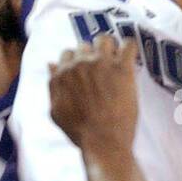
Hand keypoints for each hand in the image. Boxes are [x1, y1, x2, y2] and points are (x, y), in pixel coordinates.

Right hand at [49, 37, 138, 151]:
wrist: (103, 141)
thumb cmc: (79, 131)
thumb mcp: (56, 110)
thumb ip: (53, 85)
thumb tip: (51, 64)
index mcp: (63, 73)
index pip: (67, 53)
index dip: (77, 60)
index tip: (85, 69)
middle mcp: (80, 64)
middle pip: (85, 45)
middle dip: (92, 54)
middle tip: (102, 68)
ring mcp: (102, 64)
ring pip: (105, 39)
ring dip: (109, 47)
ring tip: (116, 58)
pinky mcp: (123, 69)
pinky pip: (129, 45)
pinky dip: (130, 48)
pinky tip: (130, 56)